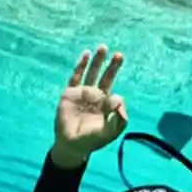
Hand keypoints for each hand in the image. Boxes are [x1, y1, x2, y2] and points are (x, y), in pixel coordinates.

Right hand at [50, 44, 128, 169]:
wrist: (72, 144)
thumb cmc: (93, 140)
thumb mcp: (110, 132)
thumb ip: (119, 119)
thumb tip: (120, 98)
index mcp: (108, 106)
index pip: (115, 96)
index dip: (115, 100)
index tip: (112, 104)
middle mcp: (97, 97)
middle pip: (107, 78)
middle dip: (113, 67)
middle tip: (120, 55)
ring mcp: (84, 93)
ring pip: (92, 73)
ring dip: (98, 61)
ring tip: (104, 48)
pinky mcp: (70, 93)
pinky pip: (76, 76)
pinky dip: (81, 65)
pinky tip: (86, 54)